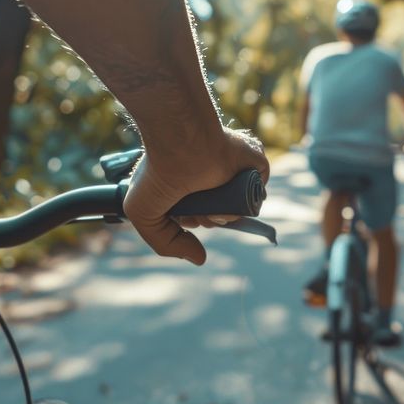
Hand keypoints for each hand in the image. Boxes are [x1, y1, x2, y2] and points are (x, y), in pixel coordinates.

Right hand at [123, 127, 269, 264]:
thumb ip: (168, 245)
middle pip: (221, 214)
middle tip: (195, 207)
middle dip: (208, 219)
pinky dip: (246, 204)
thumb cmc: (157, 175)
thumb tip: (201, 259)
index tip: (183, 216)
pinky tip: (227, 196)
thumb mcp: (146, 217)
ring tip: (210, 201)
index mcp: (190, 183)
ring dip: (225, 214)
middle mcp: (213, 177)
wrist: (182, 145)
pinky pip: (257, 196)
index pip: (201, 213)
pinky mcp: (255, 167)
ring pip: (239, 209)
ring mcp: (235, 172)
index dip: (193, 221)